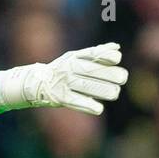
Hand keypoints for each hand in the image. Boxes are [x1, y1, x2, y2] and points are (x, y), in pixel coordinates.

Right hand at [0, 43, 127, 115]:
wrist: (36, 83)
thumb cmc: (62, 70)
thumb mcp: (76, 57)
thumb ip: (96, 53)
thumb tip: (117, 48)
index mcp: (74, 57)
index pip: (91, 54)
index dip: (105, 56)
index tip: (117, 59)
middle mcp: (69, 68)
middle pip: (91, 71)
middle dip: (109, 75)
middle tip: (122, 79)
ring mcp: (64, 83)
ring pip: (86, 86)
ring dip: (103, 90)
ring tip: (115, 93)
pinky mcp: (60, 98)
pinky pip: (76, 102)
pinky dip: (88, 105)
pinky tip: (99, 109)